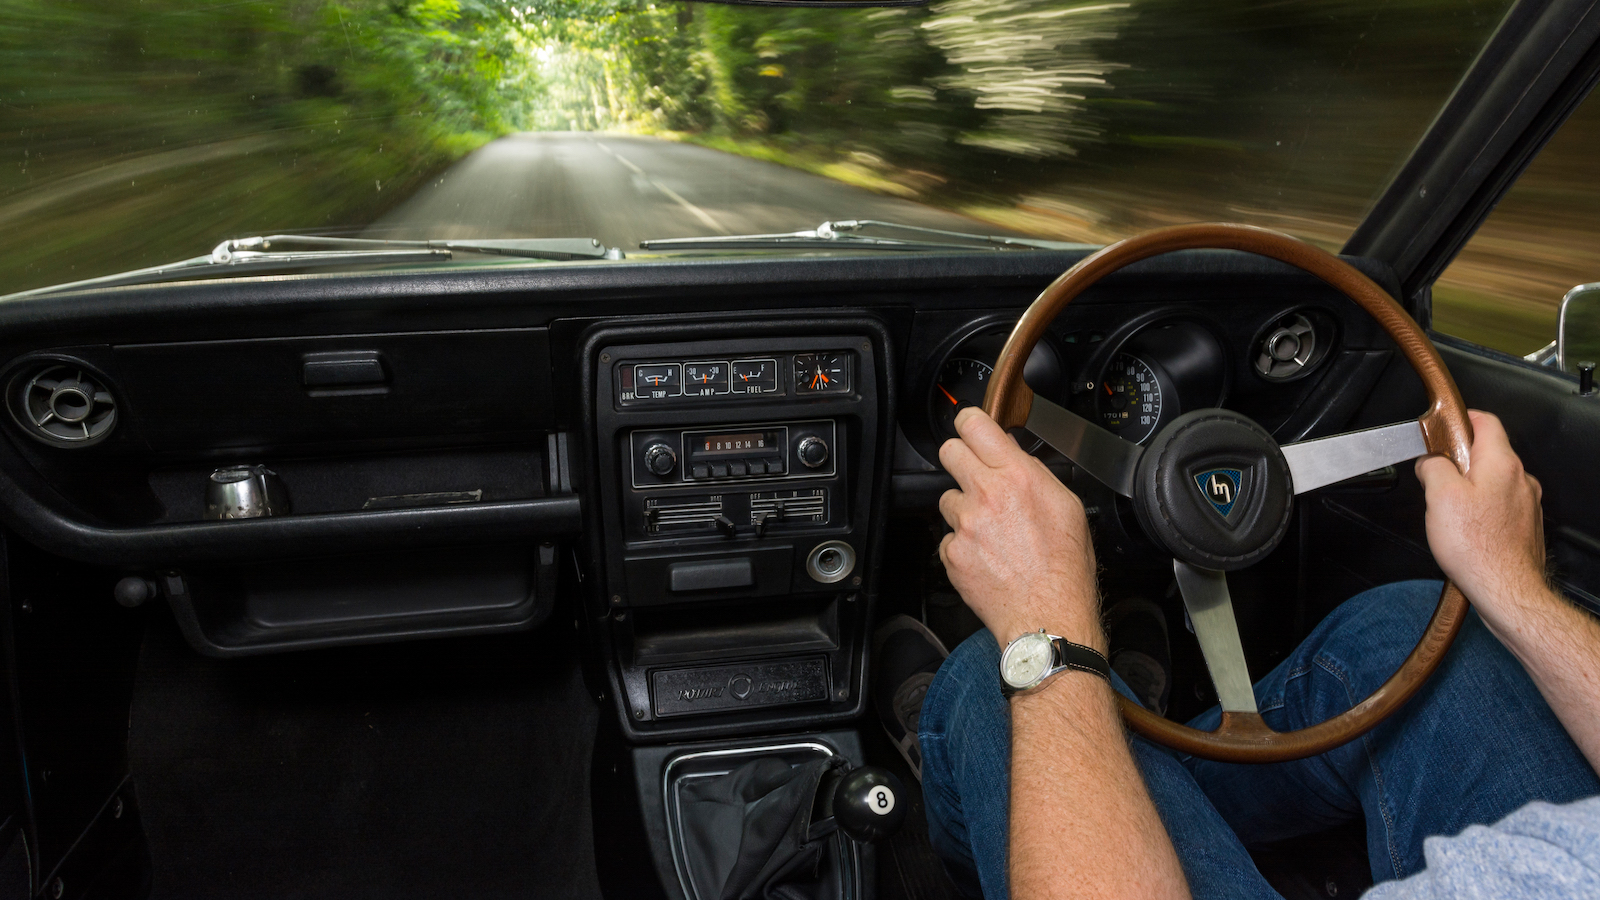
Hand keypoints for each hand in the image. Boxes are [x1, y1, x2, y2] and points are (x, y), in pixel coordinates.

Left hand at [937, 406, 1101, 649]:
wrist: (1047, 616)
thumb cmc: (1064, 568)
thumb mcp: (1067, 506)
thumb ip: (1034, 473)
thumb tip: (1013, 456)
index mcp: (1018, 476)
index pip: (974, 424)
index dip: (969, 423)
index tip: (970, 428)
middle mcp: (986, 495)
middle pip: (949, 451)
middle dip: (960, 459)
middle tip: (975, 475)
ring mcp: (965, 524)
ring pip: (947, 498)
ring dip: (963, 508)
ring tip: (990, 530)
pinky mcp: (952, 551)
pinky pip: (948, 537)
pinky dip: (962, 544)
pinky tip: (986, 556)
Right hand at [1415, 410, 1549, 618]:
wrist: (1505, 589)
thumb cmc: (1477, 548)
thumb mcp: (1439, 496)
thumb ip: (1433, 466)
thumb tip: (1430, 460)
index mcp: (1501, 463)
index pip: (1486, 420)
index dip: (1460, 419)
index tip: (1442, 428)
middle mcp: (1520, 479)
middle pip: (1487, 452)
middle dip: (1458, 460)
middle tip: (1435, 478)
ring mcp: (1525, 503)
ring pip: (1493, 480)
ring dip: (1470, 486)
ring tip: (1449, 510)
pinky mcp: (1524, 525)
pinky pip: (1499, 504)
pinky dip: (1481, 508)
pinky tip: (1466, 528)